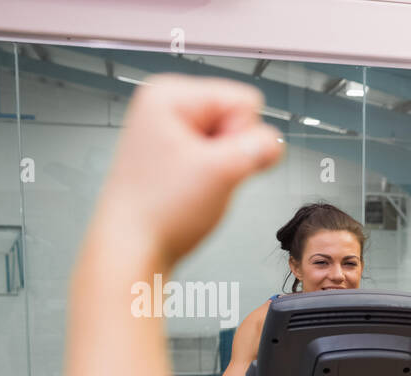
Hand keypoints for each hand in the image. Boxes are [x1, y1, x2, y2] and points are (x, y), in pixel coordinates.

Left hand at [94, 75, 282, 264]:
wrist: (134, 245)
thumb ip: (259, 148)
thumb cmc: (160, 211)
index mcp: (170, 95)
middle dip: (233, 151)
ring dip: (225, 165)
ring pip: (230, 139)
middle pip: (237, 117)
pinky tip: (195, 187)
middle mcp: (167, 105)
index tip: (214, 161)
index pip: (245, 102)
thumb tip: (276, 141)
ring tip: (197, 183)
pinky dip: (215, 173)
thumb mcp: (222, 173)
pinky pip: (217, 154)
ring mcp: (170, 129)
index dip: (242, 137)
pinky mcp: (175, 150)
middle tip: (205, 176)